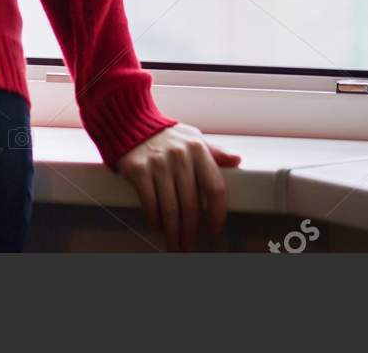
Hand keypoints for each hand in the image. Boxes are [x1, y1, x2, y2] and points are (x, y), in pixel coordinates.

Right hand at [114, 124, 241, 250]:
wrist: (131, 122)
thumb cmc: (166, 135)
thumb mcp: (193, 138)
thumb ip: (215, 152)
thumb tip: (236, 160)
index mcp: (198, 150)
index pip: (215, 188)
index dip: (217, 214)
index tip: (214, 229)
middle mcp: (180, 157)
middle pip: (191, 205)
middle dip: (191, 232)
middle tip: (190, 246)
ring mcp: (159, 164)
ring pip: (170, 209)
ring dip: (173, 233)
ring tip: (175, 244)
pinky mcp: (139, 170)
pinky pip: (150, 204)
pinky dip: (155, 220)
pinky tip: (158, 226)